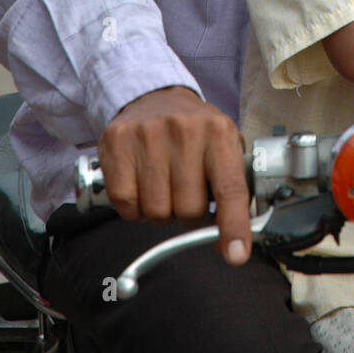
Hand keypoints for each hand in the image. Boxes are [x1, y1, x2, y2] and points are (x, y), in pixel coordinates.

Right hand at [98, 86, 251, 263]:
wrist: (154, 96)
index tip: (235, 255)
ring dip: (161, 210)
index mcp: (219, 132)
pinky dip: (135, 207)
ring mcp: (148, 134)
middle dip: (188, 212)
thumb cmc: (194, 131)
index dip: (233, 226)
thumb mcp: (222, 147)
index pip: (230, 189)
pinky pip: (127, 205)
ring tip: (163, 184)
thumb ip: (231, 192)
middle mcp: (185, 130)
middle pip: (189, 209)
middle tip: (185, 191)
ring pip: (157, 211)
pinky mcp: (117, 142)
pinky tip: (141, 184)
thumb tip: (232, 247)